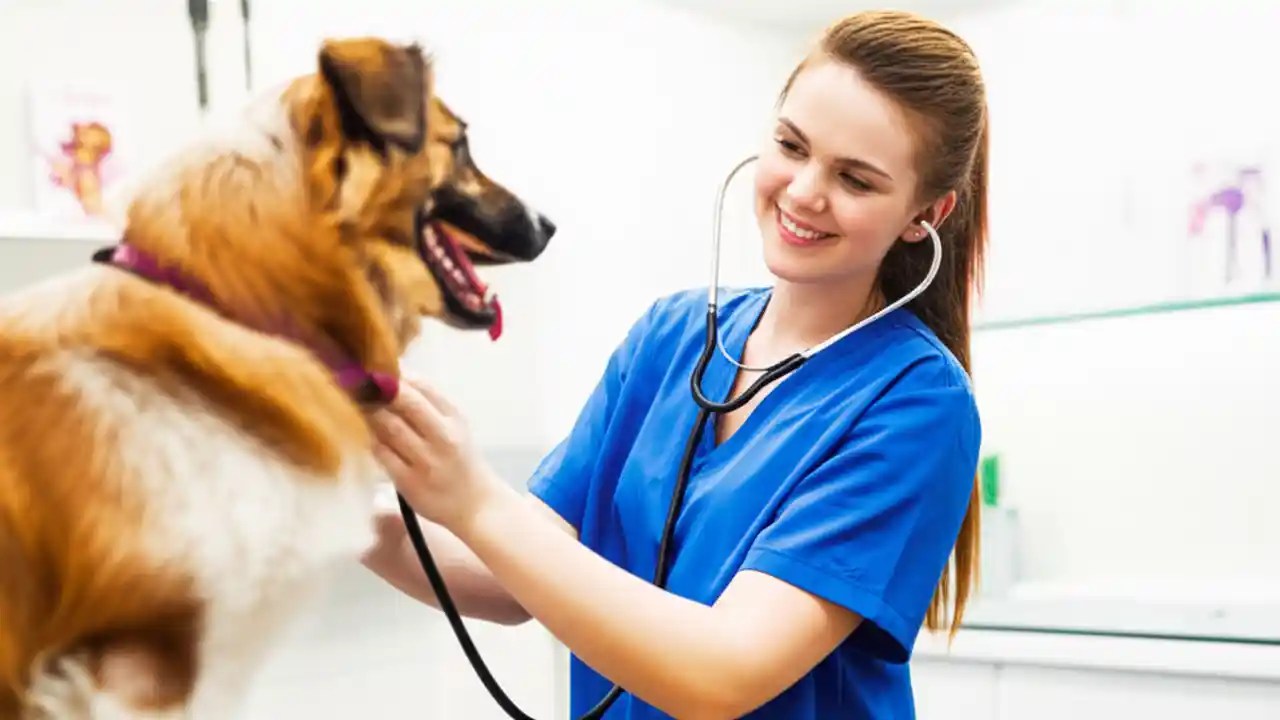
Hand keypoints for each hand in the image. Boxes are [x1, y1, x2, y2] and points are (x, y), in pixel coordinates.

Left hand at [369, 376, 500, 531]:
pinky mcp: (408, 482)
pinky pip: (382, 453)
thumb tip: (396, 372)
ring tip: (362, 409)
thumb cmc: (459, 458)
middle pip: (405, 402)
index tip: (376, 369)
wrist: (474, 503)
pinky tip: (372, 437)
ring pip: (389, 427)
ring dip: (371, 415)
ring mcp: (425, 461)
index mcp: (454, 418)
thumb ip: (429, 401)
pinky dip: (373, 441)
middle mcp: (443, 437)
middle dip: (379, 390)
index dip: (395, 375)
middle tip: (360, 384)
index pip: (422, 386)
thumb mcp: (455, 425)